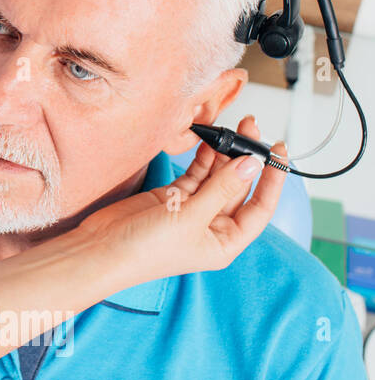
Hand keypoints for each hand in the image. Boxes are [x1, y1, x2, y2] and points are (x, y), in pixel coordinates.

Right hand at [75, 115, 287, 280]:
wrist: (100, 250)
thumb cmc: (144, 251)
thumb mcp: (189, 218)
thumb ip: (221, 188)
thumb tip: (252, 164)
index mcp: (225, 242)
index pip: (260, 207)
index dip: (273, 180)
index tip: (278, 152)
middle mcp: (211, 226)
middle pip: (239, 187)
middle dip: (247, 159)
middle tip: (251, 128)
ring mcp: (191, 210)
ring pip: (217, 177)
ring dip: (225, 155)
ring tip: (232, 129)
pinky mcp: (170, 197)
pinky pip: (195, 174)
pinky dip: (202, 158)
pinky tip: (210, 142)